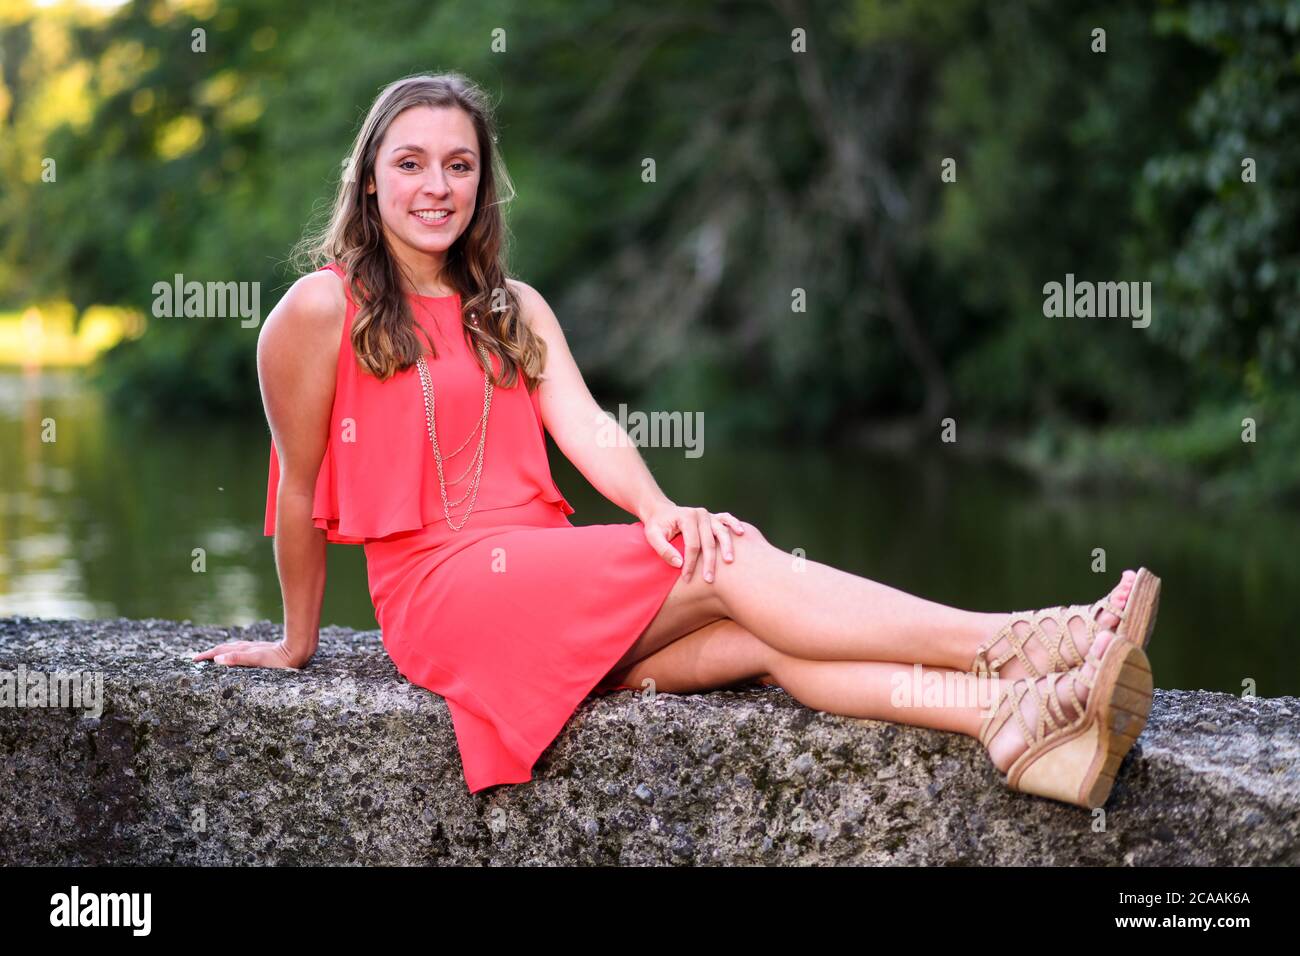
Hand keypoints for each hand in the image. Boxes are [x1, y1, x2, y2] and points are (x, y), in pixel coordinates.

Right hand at [191, 639, 310, 669]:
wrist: (299, 650)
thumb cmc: (280, 659)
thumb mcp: (257, 660)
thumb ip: (238, 659)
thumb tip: (217, 659)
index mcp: (244, 650)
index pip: (220, 652)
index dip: (207, 656)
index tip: (194, 660)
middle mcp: (248, 647)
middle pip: (225, 649)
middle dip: (211, 653)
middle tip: (199, 658)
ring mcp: (255, 648)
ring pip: (234, 648)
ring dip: (222, 651)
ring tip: (214, 655)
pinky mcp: (263, 650)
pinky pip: (243, 650)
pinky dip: (234, 651)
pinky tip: (238, 654)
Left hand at [641, 502, 746, 583]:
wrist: (661, 512)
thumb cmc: (657, 525)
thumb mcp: (653, 536)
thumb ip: (664, 550)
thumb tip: (679, 564)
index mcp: (686, 517)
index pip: (692, 544)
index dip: (690, 563)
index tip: (687, 578)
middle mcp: (700, 514)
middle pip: (708, 541)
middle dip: (709, 562)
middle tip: (709, 580)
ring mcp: (708, 515)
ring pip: (721, 531)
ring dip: (727, 547)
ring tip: (729, 561)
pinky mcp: (713, 517)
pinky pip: (726, 518)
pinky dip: (734, 524)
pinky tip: (741, 533)